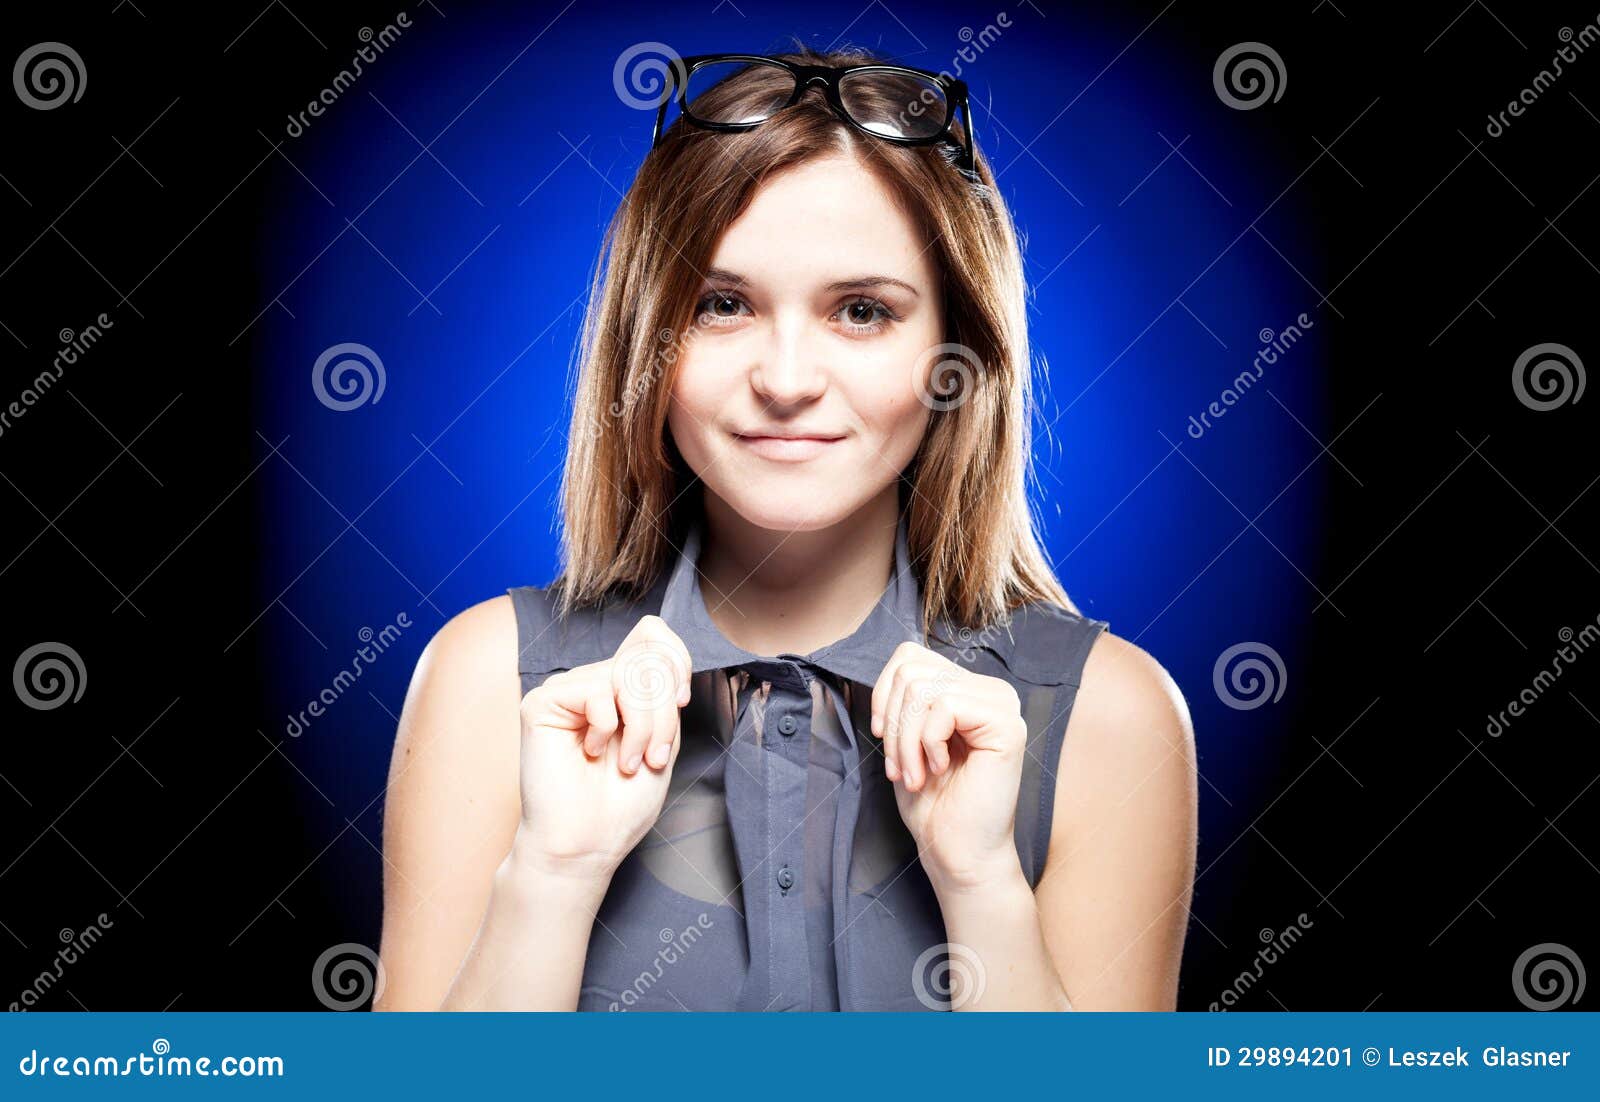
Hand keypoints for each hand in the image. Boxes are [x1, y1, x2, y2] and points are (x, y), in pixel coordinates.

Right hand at [513, 615, 692, 878]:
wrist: (589, 843)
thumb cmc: (623, 803)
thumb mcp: (663, 737)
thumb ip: (663, 690)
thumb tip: (658, 644)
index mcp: (624, 689)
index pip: (652, 636)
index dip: (675, 659)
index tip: (680, 702)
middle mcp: (596, 683)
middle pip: (648, 659)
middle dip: (662, 713)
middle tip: (651, 756)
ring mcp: (569, 690)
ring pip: (627, 674)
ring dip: (642, 725)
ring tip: (629, 762)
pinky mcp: (543, 702)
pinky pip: (596, 689)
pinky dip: (607, 727)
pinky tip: (590, 752)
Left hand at [871, 642, 1027, 891]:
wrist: (956, 851)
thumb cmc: (933, 802)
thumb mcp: (905, 738)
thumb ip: (904, 698)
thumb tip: (889, 670)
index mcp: (968, 688)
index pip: (909, 657)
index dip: (883, 696)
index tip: (883, 738)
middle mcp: (990, 690)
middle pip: (911, 669)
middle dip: (892, 723)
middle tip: (901, 767)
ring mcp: (1002, 705)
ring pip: (922, 688)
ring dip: (906, 740)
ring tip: (916, 773)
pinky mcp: (1007, 725)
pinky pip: (946, 707)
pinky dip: (927, 743)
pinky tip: (940, 769)